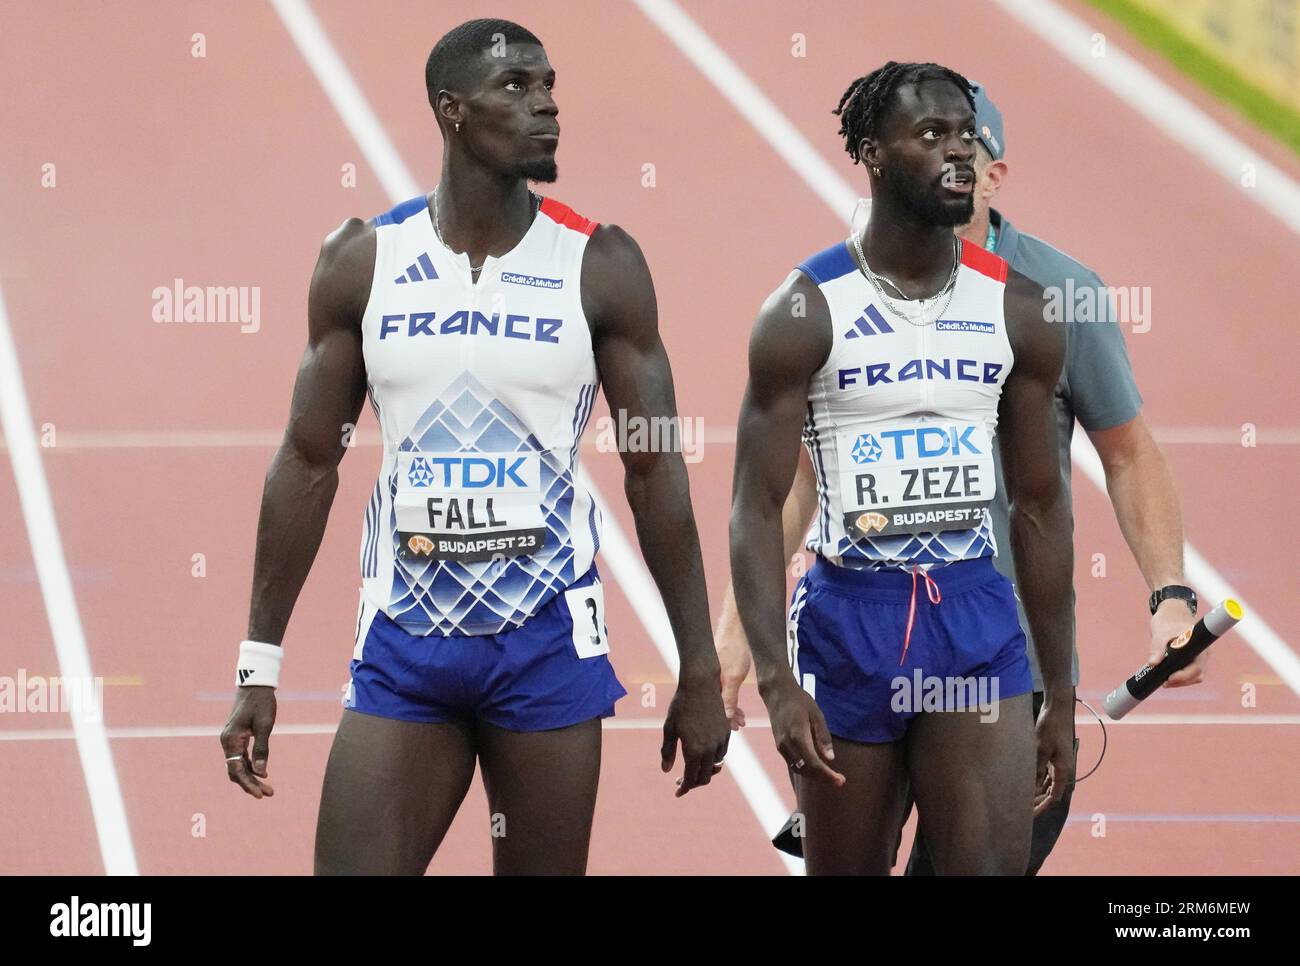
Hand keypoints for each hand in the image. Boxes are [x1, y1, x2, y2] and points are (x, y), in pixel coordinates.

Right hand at [220, 686, 276, 798]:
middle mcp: (227, 742)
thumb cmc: (262, 703)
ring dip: (251, 777)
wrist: (256, 685)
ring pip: (239, 765)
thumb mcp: (265, 726)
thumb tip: (261, 773)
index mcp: (231, 740)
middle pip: (236, 770)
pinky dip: (250, 767)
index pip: (236, 769)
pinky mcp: (237, 737)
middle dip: (251, 783)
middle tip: (268, 794)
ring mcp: (231, 740)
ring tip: (268, 789)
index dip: (248, 783)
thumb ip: (262, 749)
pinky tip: (262, 774)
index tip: (260, 794)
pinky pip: (241, 757)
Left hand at [661, 677, 729, 797]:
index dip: (684, 788)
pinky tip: (704, 755)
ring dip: (705, 771)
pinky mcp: (726, 732)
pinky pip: (722, 753)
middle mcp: (710, 749)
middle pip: (705, 777)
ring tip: (693, 769)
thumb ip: (668, 751)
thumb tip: (667, 771)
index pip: (690, 779)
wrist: (700, 685)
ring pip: (715, 765)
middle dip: (693, 782)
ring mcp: (720, 741)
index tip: (677, 793)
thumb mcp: (669, 729)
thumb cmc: (680, 706)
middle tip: (682, 782)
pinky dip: (713, 759)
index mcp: (693, 750)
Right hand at [715, 623, 752, 729]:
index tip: (735, 728)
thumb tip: (725, 718)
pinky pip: (722, 690)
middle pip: (716, 705)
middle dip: (728, 717)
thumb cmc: (735, 649)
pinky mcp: (719, 671)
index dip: (724, 721)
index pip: (714, 709)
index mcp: (709, 684)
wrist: (737, 627)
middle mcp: (708, 681)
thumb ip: (729, 697)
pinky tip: (737, 704)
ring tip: (742, 718)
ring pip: (720, 698)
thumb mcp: (735, 676)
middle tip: (741, 724)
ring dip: (731, 708)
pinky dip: (730, 698)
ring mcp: (713, 675)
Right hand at [764, 679, 843, 787]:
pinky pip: (793, 763)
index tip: (841, 780)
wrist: (777, 693)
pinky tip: (817, 768)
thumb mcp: (817, 715)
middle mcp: (787, 744)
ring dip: (814, 776)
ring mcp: (781, 746)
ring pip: (798, 769)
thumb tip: (831, 758)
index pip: (814, 763)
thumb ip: (823, 737)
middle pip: (806, 770)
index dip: (827, 775)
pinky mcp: (779, 746)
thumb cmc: (800, 701)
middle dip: (823, 779)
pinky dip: (806, 769)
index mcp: (798, 735)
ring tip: (830, 777)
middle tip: (839, 781)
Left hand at [1033, 694, 1073, 816]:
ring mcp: (1060, 762)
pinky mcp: (1054, 755)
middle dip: (1037, 800)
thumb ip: (1036, 768)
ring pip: (1048, 783)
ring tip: (1020, 796)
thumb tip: (1030, 786)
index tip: (1029, 815)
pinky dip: (1037, 779)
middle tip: (1021, 808)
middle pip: (1051, 792)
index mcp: (1063, 770)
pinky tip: (1026, 781)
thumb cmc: (1050, 726)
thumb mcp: (1039, 748)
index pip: (1054, 797)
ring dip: (1036, 790)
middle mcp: (1064, 769)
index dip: (1042, 807)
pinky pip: (1046, 772)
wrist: (1058, 708)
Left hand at [1148, 599, 1204, 686]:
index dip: (1184, 677)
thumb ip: (1156, 648)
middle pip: (1196, 675)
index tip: (1169, 678)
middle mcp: (1202, 652)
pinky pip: (1190, 671)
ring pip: (1194, 675)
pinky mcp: (1193, 657)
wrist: (1172, 610)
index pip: (1196, 668)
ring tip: (1163, 681)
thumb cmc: (1168, 620)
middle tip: (1163, 683)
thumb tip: (1152, 664)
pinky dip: (1180, 676)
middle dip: (1180, 681)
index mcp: (1199, 646)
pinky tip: (1167, 676)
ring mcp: (1199, 655)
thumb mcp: (1160, 633)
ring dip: (1180, 680)